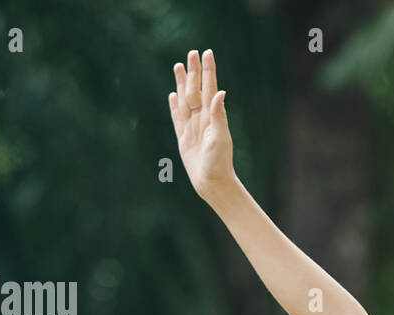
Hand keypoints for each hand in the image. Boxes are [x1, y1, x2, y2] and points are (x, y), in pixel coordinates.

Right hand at [168, 49, 236, 204]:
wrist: (212, 183)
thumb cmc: (219, 162)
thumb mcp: (220, 138)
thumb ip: (219, 115)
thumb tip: (220, 92)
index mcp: (212, 116)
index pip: (209, 88)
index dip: (208, 71)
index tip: (207, 53)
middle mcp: (203, 119)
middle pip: (196, 89)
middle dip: (193, 71)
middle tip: (191, 53)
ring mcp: (192, 127)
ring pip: (185, 99)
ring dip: (182, 83)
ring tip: (178, 66)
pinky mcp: (184, 137)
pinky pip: (178, 117)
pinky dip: (175, 106)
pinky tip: (173, 95)